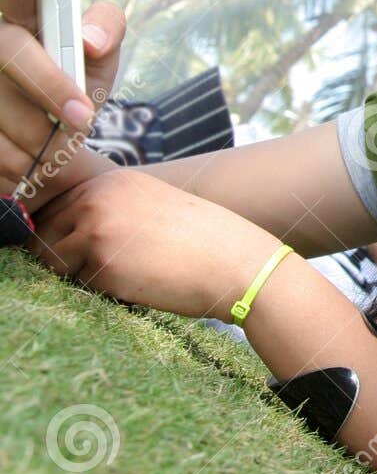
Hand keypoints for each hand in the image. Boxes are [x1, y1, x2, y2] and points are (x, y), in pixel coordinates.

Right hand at [0, 0, 125, 210]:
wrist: (49, 147)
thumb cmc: (74, 89)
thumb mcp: (100, 60)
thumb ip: (107, 33)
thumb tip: (92, 40)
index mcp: (21, 14)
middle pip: (9, 48)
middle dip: (49, 85)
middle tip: (84, 118)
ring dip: (38, 136)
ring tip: (60, 150)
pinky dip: (16, 162)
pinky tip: (29, 164)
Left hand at [25, 165, 282, 320]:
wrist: (234, 260)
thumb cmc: (200, 241)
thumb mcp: (151, 207)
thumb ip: (111, 212)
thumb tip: (69, 237)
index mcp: (110, 181)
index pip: (55, 209)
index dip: (64, 236)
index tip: (88, 252)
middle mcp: (97, 197)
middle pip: (45, 235)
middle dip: (65, 257)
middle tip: (107, 269)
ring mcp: (96, 227)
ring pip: (54, 262)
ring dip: (80, 275)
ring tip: (124, 274)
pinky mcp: (101, 261)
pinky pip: (76, 285)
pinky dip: (97, 291)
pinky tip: (134, 284)